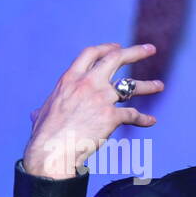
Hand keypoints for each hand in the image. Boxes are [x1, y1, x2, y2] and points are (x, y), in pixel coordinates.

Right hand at [23, 43, 163, 177]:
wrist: (53, 150)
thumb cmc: (45, 134)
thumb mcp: (43, 113)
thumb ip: (44, 108)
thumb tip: (35, 113)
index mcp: (70, 79)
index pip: (91, 54)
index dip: (107, 48)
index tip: (118, 46)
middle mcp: (88, 83)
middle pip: (116, 59)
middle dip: (135, 52)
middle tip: (150, 48)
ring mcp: (101, 99)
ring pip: (131, 86)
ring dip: (148, 85)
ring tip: (160, 85)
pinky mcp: (111, 116)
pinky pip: (133, 115)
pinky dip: (144, 119)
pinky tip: (151, 120)